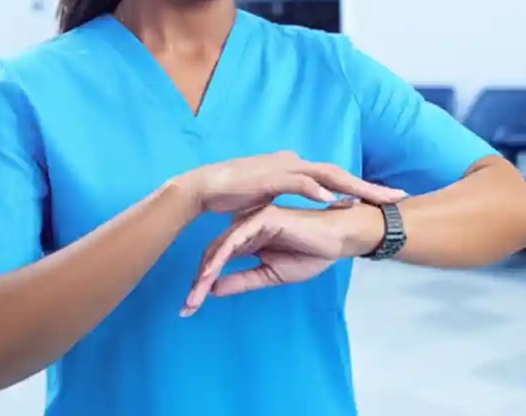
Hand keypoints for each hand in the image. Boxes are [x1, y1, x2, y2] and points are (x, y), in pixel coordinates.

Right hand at [176, 150, 406, 214]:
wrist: (205, 186)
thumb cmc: (235, 192)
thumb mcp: (272, 194)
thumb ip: (291, 193)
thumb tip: (313, 199)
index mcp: (296, 168)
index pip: (336, 177)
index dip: (362, 187)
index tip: (386, 198)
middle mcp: (294, 163)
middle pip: (340, 173)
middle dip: (369, 186)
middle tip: (399, 196)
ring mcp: (283, 167)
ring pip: (326, 174)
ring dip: (352, 185)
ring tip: (376, 197)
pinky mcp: (268, 177)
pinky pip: (297, 183)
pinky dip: (315, 190)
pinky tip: (334, 198)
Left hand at [180, 203, 382, 316]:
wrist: (338, 241)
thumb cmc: (310, 253)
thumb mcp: (271, 275)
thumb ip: (243, 280)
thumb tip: (213, 290)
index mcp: (247, 238)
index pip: (218, 260)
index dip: (203, 283)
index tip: (190, 307)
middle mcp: (245, 227)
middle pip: (213, 254)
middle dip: (199, 282)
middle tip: (187, 307)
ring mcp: (252, 220)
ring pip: (221, 247)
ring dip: (206, 273)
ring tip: (195, 296)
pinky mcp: (263, 218)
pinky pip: (237, 239)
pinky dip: (222, 257)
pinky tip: (212, 274)